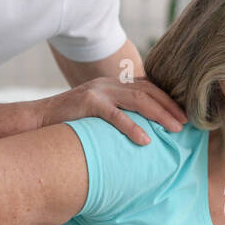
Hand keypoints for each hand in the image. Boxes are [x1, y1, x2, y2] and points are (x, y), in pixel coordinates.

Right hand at [36, 76, 187, 143]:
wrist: (39, 119)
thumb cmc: (72, 121)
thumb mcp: (99, 112)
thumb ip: (119, 112)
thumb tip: (144, 129)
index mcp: (114, 84)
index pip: (148, 87)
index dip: (168, 100)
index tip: (185, 115)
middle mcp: (109, 84)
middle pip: (148, 92)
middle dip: (169, 107)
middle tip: (186, 123)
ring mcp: (99, 91)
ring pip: (138, 100)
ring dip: (160, 115)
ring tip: (174, 130)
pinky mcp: (88, 103)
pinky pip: (115, 115)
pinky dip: (132, 127)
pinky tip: (146, 140)